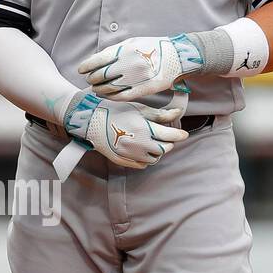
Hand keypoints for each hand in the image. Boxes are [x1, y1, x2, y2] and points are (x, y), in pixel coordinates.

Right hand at [60, 90, 188, 169]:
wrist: (89, 119)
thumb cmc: (114, 109)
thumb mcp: (138, 108)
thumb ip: (159, 114)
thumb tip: (177, 114)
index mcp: (145, 129)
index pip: (170, 136)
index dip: (179, 135)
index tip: (182, 134)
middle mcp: (139, 144)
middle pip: (164, 150)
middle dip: (168, 143)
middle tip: (166, 136)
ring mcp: (130, 154)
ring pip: (153, 159)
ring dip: (157, 152)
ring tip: (153, 142)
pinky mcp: (122, 160)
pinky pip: (140, 164)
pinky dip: (145, 158)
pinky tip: (142, 149)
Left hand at [78, 34, 203, 99]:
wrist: (177, 57)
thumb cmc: (152, 48)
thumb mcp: (133, 42)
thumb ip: (115, 51)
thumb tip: (96, 60)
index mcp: (125, 50)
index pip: (99, 59)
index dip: (87, 66)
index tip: (81, 70)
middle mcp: (129, 63)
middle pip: (102, 75)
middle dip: (93, 79)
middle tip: (90, 81)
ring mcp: (136, 77)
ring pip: (110, 87)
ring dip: (99, 89)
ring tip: (95, 89)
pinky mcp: (144, 89)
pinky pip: (122, 96)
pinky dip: (111, 97)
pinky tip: (107, 95)